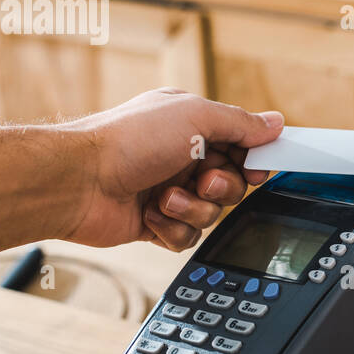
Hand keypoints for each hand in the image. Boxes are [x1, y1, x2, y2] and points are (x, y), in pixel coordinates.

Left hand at [62, 87, 283, 249]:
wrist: (77, 182)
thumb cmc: (129, 141)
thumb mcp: (196, 117)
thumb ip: (241, 123)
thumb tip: (276, 123)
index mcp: (193, 126)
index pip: (242, 144)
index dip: (254, 159)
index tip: (257, 168)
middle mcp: (182, 157)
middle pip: (234, 184)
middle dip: (222, 187)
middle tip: (202, 181)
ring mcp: (169, 190)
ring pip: (212, 213)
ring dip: (192, 208)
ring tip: (164, 198)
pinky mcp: (155, 222)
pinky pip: (187, 236)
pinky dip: (172, 228)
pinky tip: (149, 215)